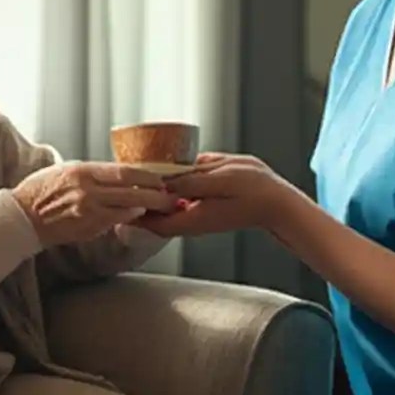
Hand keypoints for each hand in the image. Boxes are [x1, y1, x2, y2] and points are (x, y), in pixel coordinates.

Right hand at [12, 163, 177, 246]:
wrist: (22, 216)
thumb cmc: (41, 191)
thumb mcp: (66, 170)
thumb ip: (92, 173)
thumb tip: (116, 174)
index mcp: (84, 171)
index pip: (124, 171)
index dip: (147, 175)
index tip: (162, 177)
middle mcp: (88, 189)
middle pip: (131, 190)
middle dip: (156, 193)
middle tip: (172, 195)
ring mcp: (88, 210)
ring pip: (127, 207)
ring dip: (147, 207)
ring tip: (163, 206)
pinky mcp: (87, 227)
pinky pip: (115, 221)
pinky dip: (129, 217)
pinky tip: (140, 215)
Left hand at [132, 153, 299, 236]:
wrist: (278, 202)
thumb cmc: (254, 189)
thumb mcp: (220, 178)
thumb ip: (191, 181)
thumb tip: (164, 181)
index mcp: (191, 218)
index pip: (151, 222)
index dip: (132, 211)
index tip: (117, 196)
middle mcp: (190, 220)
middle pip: (154, 215)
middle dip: (137, 200)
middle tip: (120, 180)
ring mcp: (197, 215)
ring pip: (165, 207)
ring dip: (151, 194)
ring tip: (135, 173)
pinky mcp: (203, 206)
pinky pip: (178, 199)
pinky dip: (168, 189)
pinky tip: (165, 171)